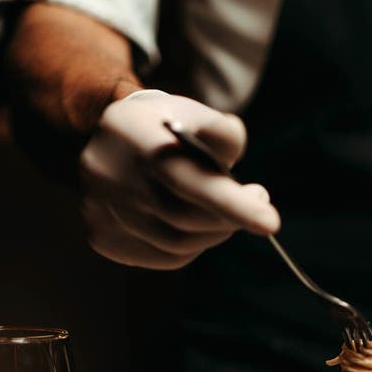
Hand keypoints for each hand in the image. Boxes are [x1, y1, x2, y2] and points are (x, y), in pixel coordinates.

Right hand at [80, 89, 279, 268]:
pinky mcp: (101, 237)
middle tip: (258, 201)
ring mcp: (101, 210)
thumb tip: (242, 176)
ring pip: (177, 245)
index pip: (188, 179)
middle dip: (229, 218)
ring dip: (213, 233)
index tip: (270, 222)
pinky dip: (190, 246)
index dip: (232, 204)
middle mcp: (111, 176)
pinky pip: (163, 257)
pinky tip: (194, 224)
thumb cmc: (165, 127)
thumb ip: (224, 134)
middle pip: (186, 219)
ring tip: (225, 210)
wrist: (110, 138)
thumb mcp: (195, 113)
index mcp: (136, 137)